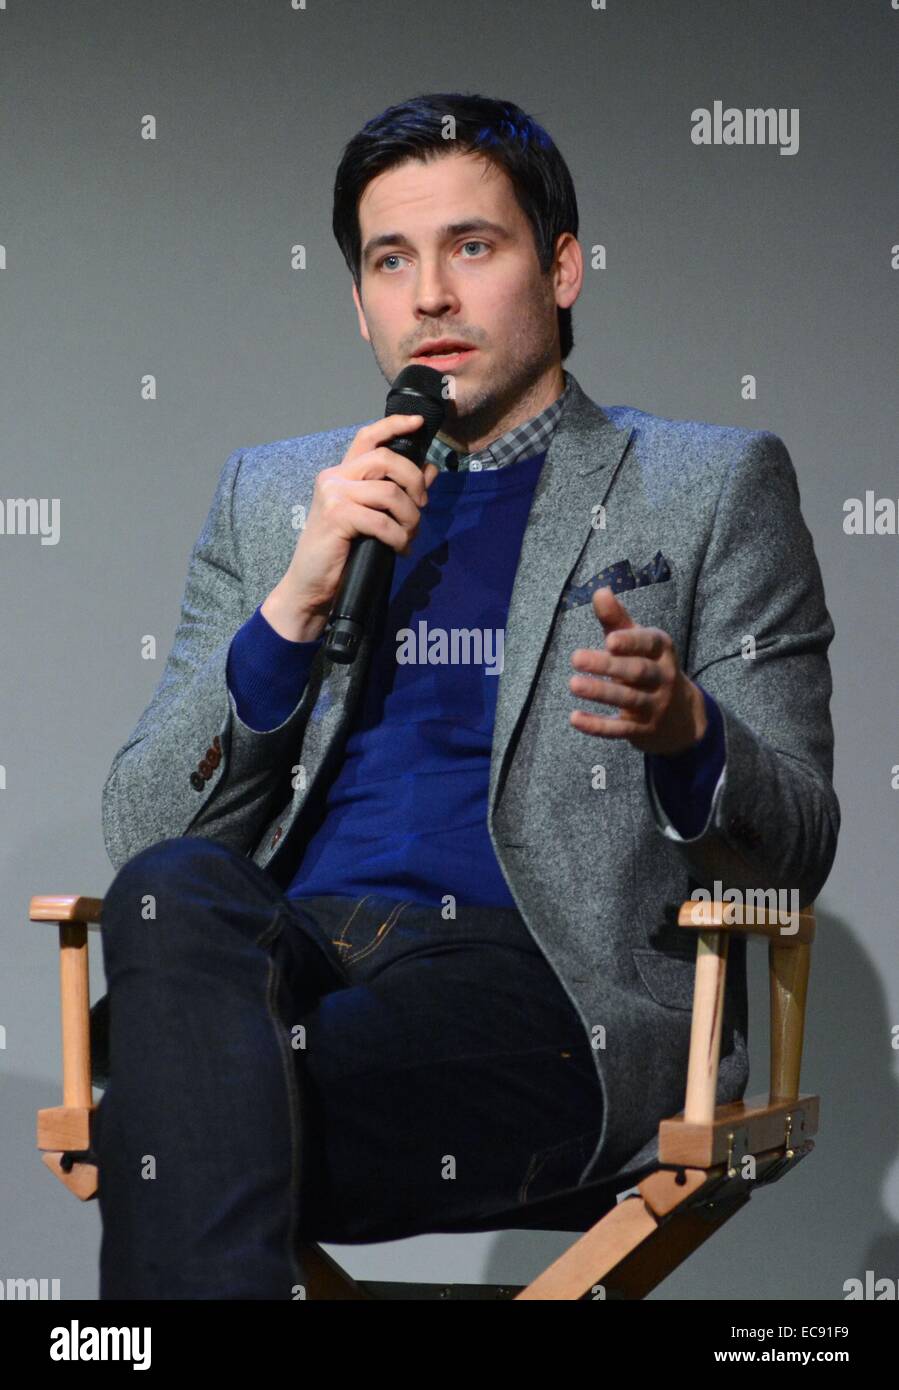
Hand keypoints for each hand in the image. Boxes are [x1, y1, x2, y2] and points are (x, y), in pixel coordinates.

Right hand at [263, 414, 439, 640]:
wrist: (311, 585)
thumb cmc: (341, 552)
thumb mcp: (372, 517)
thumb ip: (398, 491)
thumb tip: (429, 469)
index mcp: (342, 474)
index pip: (368, 437)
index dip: (395, 425)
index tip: (419, 423)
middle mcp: (335, 477)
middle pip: (387, 459)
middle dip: (414, 481)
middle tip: (421, 506)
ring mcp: (333, 494)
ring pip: (390, 492)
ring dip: (410, 518)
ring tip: (408, 536)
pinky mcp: (336, 515)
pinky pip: (382, 521)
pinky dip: (398, 537)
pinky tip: (399, 549)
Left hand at [568, 586, 706, 754]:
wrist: (682, 717)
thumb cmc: (651, 666)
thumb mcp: (639, 642)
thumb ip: (617, 619)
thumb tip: (599, 591)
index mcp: (662, 651)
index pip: (650, 643)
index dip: (631, 642)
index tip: (609, 639)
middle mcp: (662, 677)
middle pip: (637, 670)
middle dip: (608, 665)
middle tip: (575, 658)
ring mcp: (655, 705)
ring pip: (629, 699)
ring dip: (601, 692)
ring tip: (573, 684)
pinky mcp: (643, 730)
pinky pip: (620, 729)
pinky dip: (598, 726)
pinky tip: (574, 718)